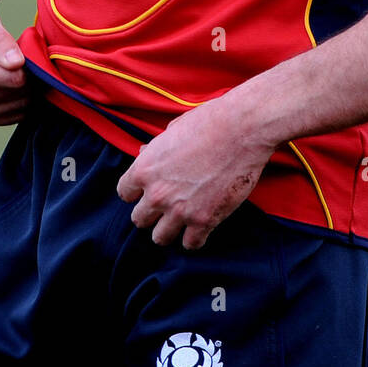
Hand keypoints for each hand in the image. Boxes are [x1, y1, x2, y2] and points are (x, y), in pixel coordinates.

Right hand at [0, 0, 27, 125]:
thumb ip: (0, 40)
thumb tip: (17, 63)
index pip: (15, 79)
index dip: (26, 64)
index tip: (18, 50)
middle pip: (19, 95)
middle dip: (26, 76)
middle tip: (14, 58)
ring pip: (19, 108)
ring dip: (23, 89)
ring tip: (8, 69)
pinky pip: (13, 116)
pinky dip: (17, 101)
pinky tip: (6, 83)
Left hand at [116, 98, 274, 249]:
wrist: (242, 129)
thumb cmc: (208, 122)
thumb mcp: (172, 130)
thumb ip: (155, 150)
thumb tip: (144, 154)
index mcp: (144, 169)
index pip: (125, 193)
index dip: (136, 192)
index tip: (146, 191)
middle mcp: (157, 194)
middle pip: (139, 219)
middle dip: (151, 214)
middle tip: (165, 207)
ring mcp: (180, 210)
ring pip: (160, 237)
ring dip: (169, 230)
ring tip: (180, 220)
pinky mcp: (205, 220)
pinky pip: (190, 244)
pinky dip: (194, 238)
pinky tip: (200, 226)